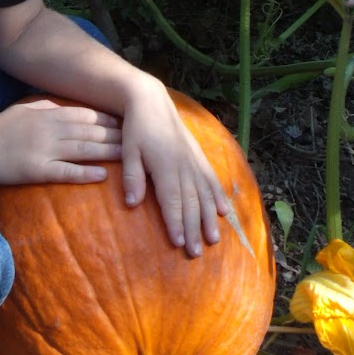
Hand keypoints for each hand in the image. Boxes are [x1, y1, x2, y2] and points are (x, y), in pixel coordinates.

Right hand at [0, 99, 121, 185]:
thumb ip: (50, 106)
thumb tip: (73, 107)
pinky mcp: (38, 170)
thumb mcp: (26, 109)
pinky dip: (85, 173)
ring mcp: (45, 150)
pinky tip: (103, 174)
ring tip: (129, 156)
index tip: (128, 122)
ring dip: (108, 152)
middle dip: (116, 135)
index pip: (86, 114)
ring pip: (84, 150)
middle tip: (138, 139)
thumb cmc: (1, 128)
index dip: (109, 118)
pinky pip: (66, 172)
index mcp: (49, 113)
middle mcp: (50, 129)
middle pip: (90, 132)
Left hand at [119, 79, 229, 256]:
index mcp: (165, 167)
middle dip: (194, 229)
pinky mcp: (199, 156)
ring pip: (205, 195)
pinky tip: (225, 211)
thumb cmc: (135, 129)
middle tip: (197, 253)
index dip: (176, 223)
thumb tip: (131, 204)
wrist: (151, 101)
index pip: (172, 202)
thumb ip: (132, 177)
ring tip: (214, 239)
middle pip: (191, 203)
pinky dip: (219, 196)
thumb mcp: (128, 151)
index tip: (180, 244)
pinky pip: (211, 179)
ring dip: (209, 218)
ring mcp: (194, 162)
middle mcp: (184, 167)